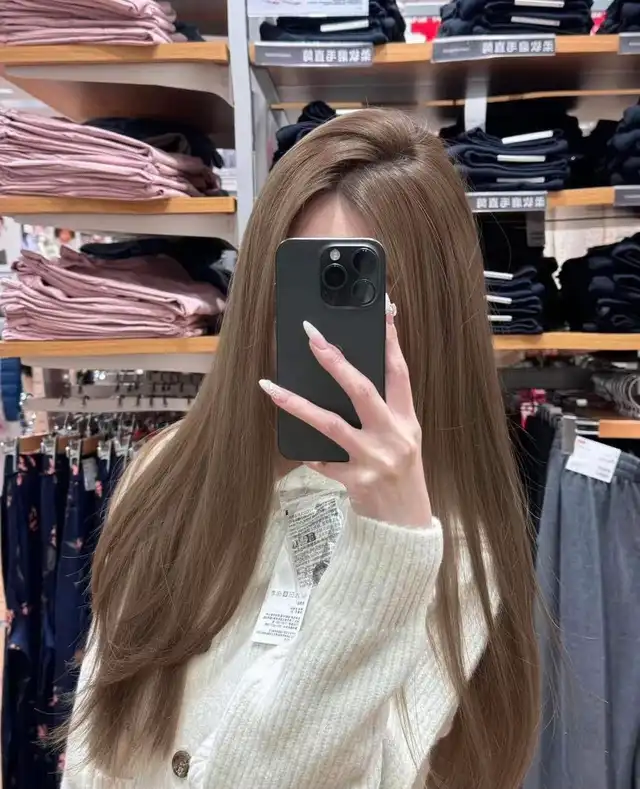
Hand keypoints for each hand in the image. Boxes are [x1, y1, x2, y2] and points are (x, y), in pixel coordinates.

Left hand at [259, 300, 431, 527]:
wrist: (406, 527)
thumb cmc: (402, 477)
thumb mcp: (403, 441)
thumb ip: (385, 413)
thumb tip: (350, 378)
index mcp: (408, 421)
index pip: (400, 373)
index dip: (391, 341)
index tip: (383, 311)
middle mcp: (394, 436)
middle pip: (363, 390)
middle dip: (336, 361)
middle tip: (313, 336)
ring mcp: (374, 459)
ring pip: (331, 423)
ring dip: (297, 403)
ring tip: (270, 386)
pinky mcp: (356, 481)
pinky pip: (322, 461)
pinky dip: (309, 452)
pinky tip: (295, 446)